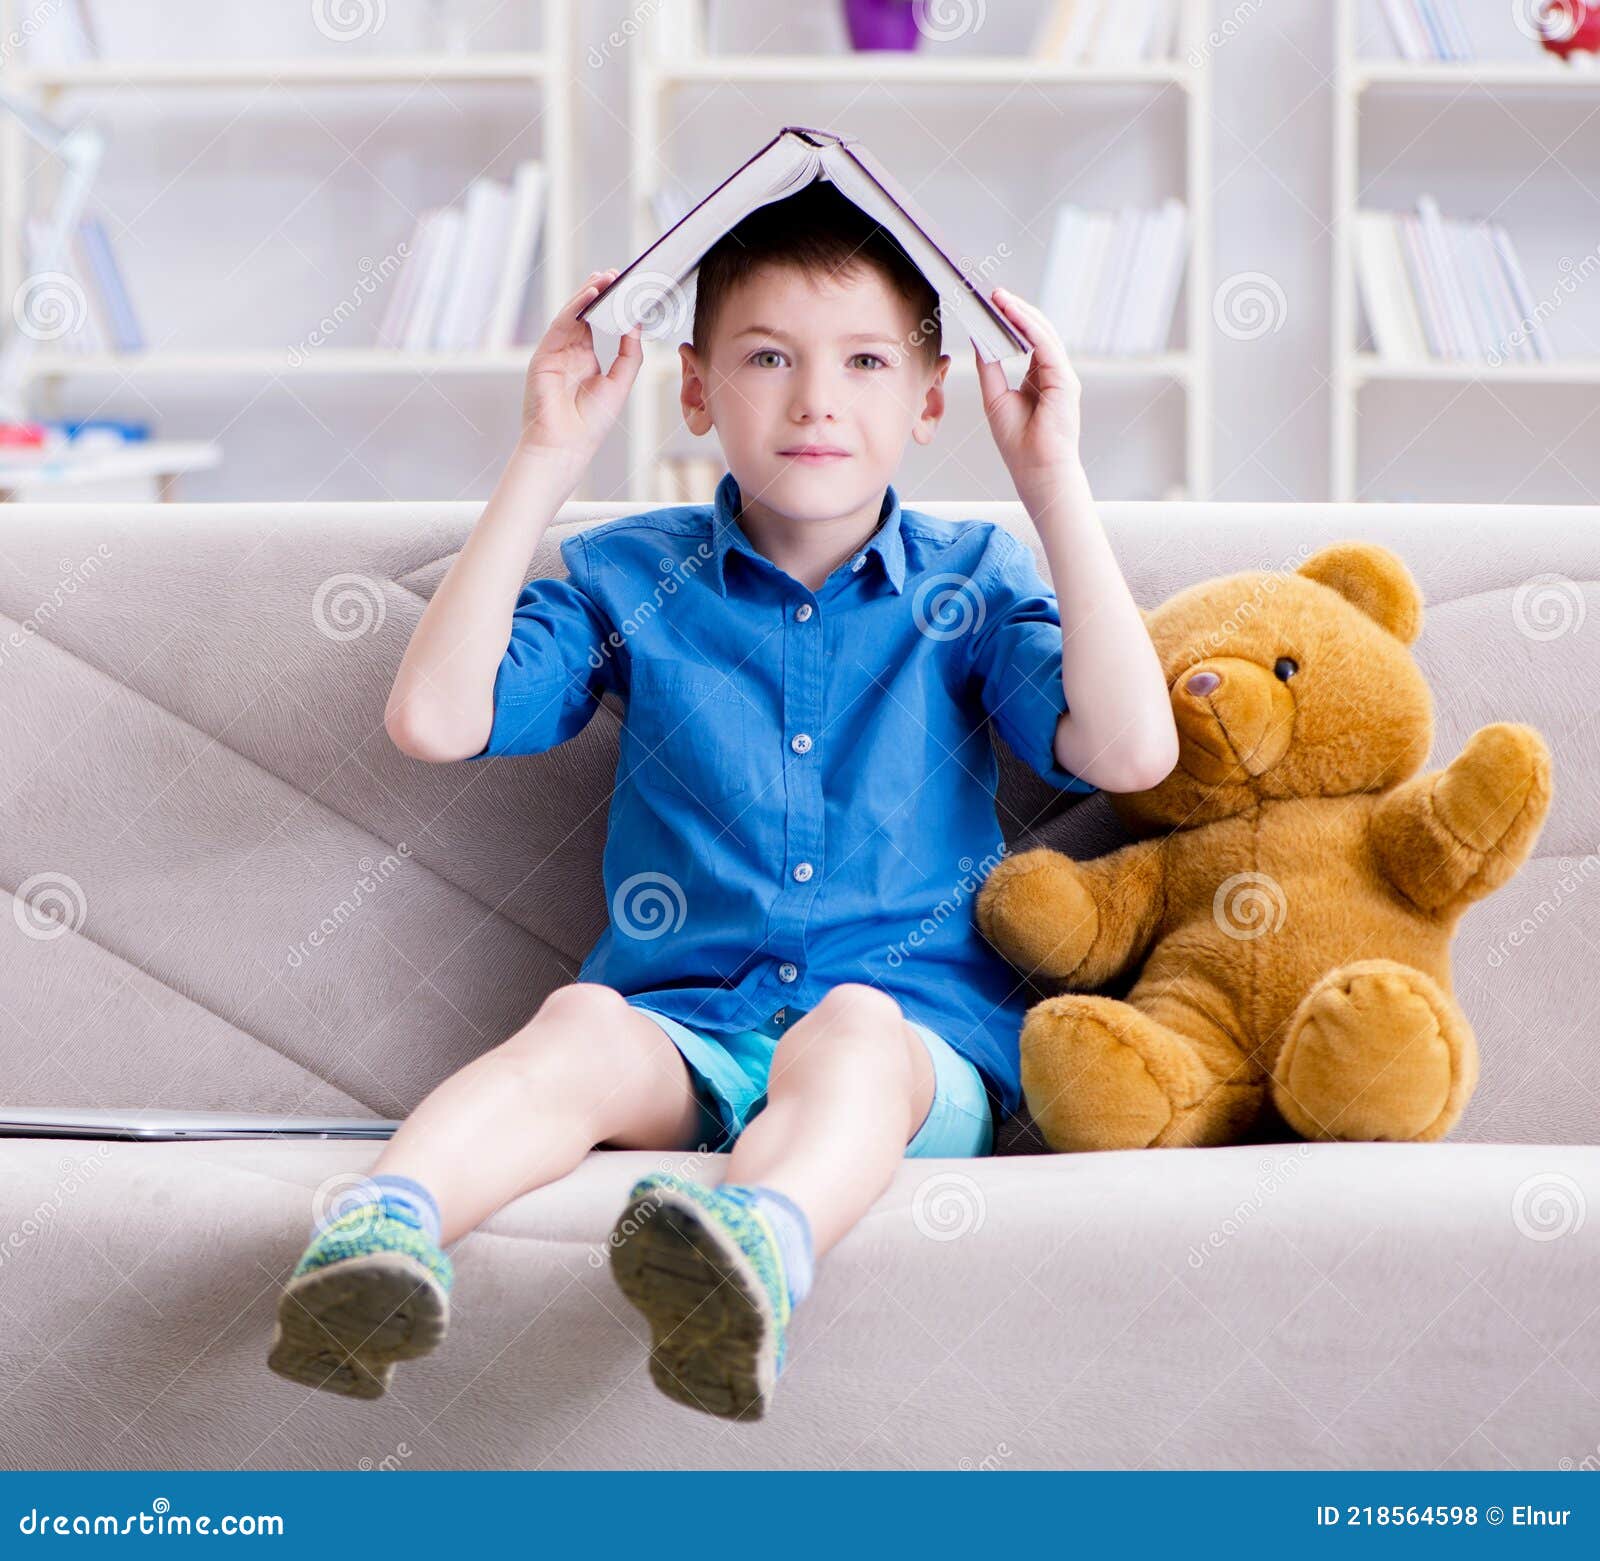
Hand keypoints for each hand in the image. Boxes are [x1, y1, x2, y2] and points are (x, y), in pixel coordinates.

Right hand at [517, 268, 642, 462]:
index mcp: (586, 360)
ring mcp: (555, 352)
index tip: (625, 288)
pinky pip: (561, 324)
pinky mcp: (544, 354)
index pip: (597, 324)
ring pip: (572, 315)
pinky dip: (574, 307)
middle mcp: (569, 353)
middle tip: (615, 274)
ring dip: (587, 294)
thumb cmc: (590, 424)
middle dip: (598, 293)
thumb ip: (629, 354)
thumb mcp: (619, 383)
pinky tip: (589, 294)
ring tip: (605, 277)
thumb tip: (636, 324)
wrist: (565, 445)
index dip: (609, 305)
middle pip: (583, 314)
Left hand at [975, 287, 1082, 489]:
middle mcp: (1053, 372)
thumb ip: (990, 368)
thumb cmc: (1019, 444)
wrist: (1037, 471)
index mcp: (1039, 377)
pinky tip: (1011, 313)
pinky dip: (1028, 326)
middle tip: (991, 292)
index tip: (989, 304)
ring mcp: (1062, 375)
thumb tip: (979, 339)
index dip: (1009, 320)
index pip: (1026, 339)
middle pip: (1036, 331)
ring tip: (998, 296)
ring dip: (1019, 312)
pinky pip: (1046, 345)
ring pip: (1042, 333)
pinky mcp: (1065, 380)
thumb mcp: (995, 398)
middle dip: (1014, 310)